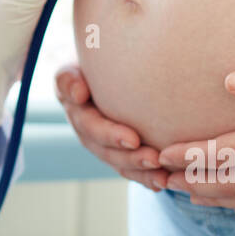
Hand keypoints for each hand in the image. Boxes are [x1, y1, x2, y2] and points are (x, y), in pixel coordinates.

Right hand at [54, 64, 169, 188]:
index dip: (109, 134)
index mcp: (72, 102)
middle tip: (154, 159)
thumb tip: (78, 93)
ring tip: (163, 177)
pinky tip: (163, 183)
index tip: (133, 139)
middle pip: (104, 148)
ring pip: (117, 162)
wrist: (107, 61)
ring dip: (139, 171)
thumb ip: (71, 75)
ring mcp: (99, 139)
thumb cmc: (96, 52)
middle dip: (129, 156)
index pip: (88, 123)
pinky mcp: (116, 148)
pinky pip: (129, 168)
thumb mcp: (78, 58)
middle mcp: (83, 125)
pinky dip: (145, 178)